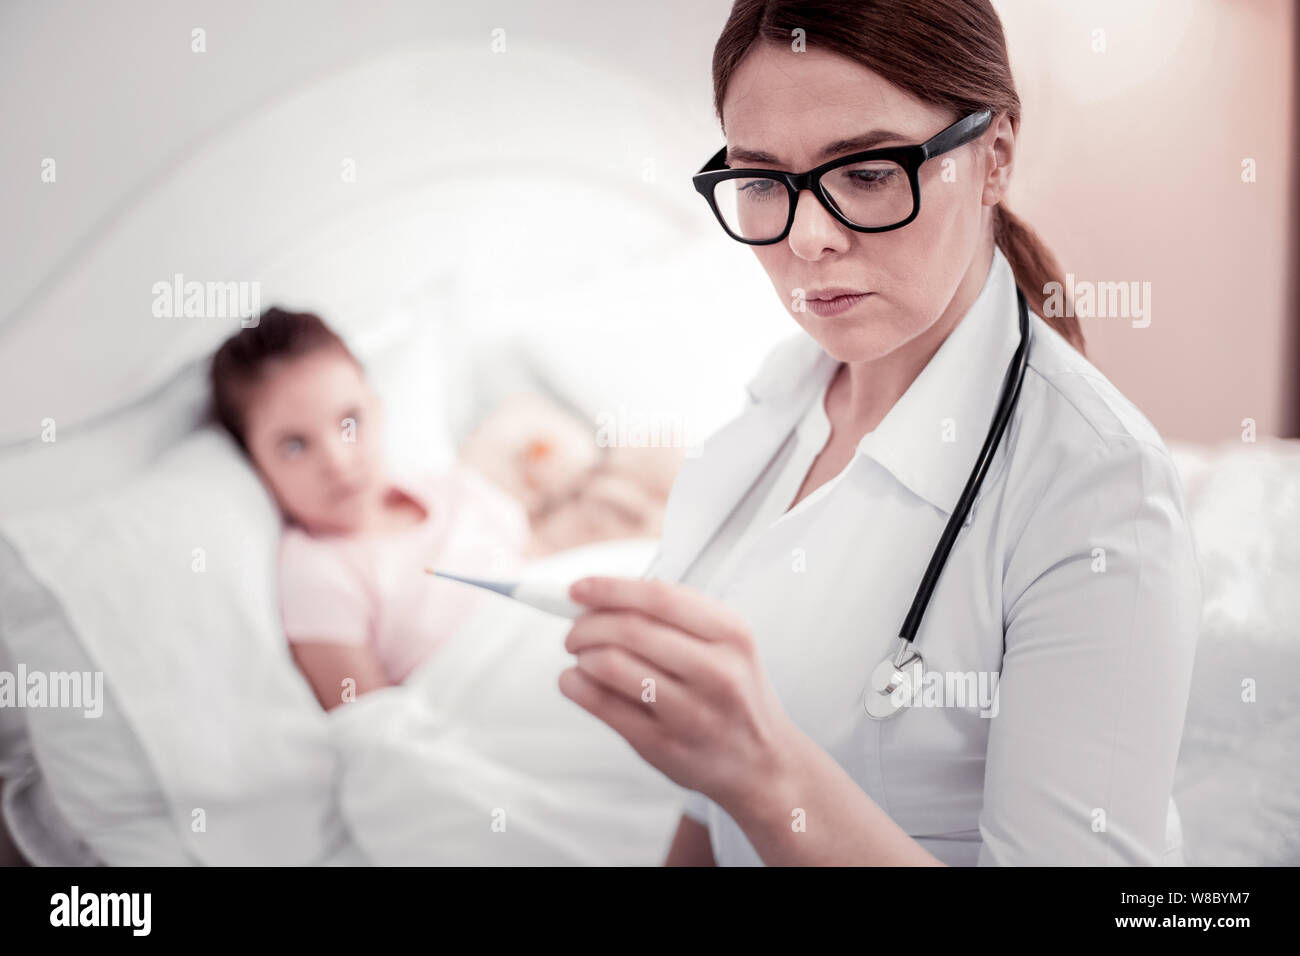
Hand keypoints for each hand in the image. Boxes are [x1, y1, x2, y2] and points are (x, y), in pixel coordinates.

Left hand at [558, 575, 797, 809]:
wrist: (761, 761)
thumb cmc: (734, 695)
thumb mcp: (727, 644)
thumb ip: (675, 617)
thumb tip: (605, 596)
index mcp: (731, 634)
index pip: (659, 597)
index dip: (610, 588)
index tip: (579, 588)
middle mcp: (715, 671)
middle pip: (630, 629)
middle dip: (586, 624)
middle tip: (575, 630)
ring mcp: (690, 712)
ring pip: (611, 665)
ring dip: (581, 655)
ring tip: (581, 656)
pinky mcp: (663, 745)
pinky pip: (603, 705)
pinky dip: (576, 685)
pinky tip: (575, 680)